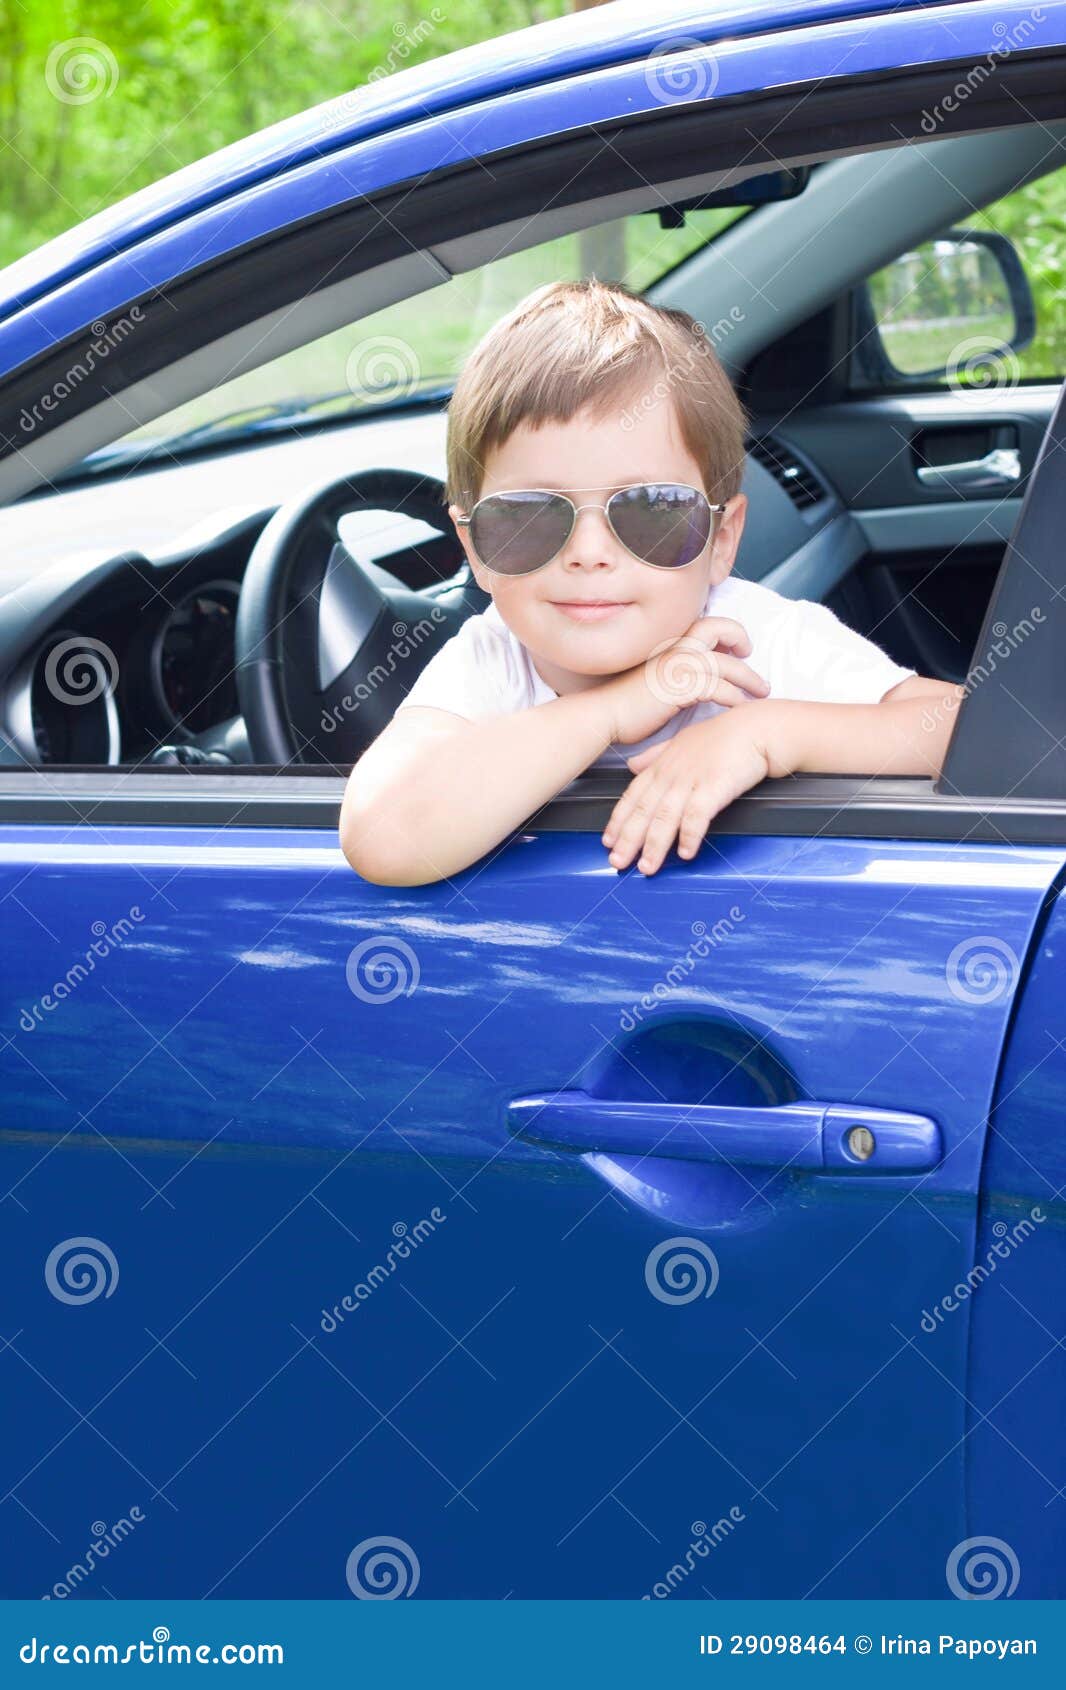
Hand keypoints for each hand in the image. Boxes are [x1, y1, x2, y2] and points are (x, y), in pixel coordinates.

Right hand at [602, 615, 768, 745]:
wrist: (605, 714)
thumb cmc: (626, 703)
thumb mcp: (654, 677)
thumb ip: (676, 672)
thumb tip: (696, 680)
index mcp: (670, 642)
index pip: (706, 622)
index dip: (727, 630)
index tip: (736, 645)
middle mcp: (677, 647)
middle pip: (721, 628)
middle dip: (742, 640)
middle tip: (752, 656)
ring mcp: (679, 665)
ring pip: (728, 663)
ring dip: (750, 678)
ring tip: (761, 691)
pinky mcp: (681, 688)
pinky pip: (720, 689)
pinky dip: (735, 698)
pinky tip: (740, 707)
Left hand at [602, 705, 789, 874]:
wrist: (758, 728)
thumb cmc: (725, 736)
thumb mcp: (683, 741)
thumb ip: (655, 755)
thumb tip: (632, 765)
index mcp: (663, 765)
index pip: (633, 795)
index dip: (619, 820)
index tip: (609, 841)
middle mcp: (673, 774)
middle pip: (644, 811)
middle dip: (629, 840)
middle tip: (619, 863)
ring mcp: (692, 780)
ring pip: (666, 817)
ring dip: (655, 845)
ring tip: (648, 867)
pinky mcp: (714, 786)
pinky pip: (697, 815)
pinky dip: (690, 835)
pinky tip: (686, 853)